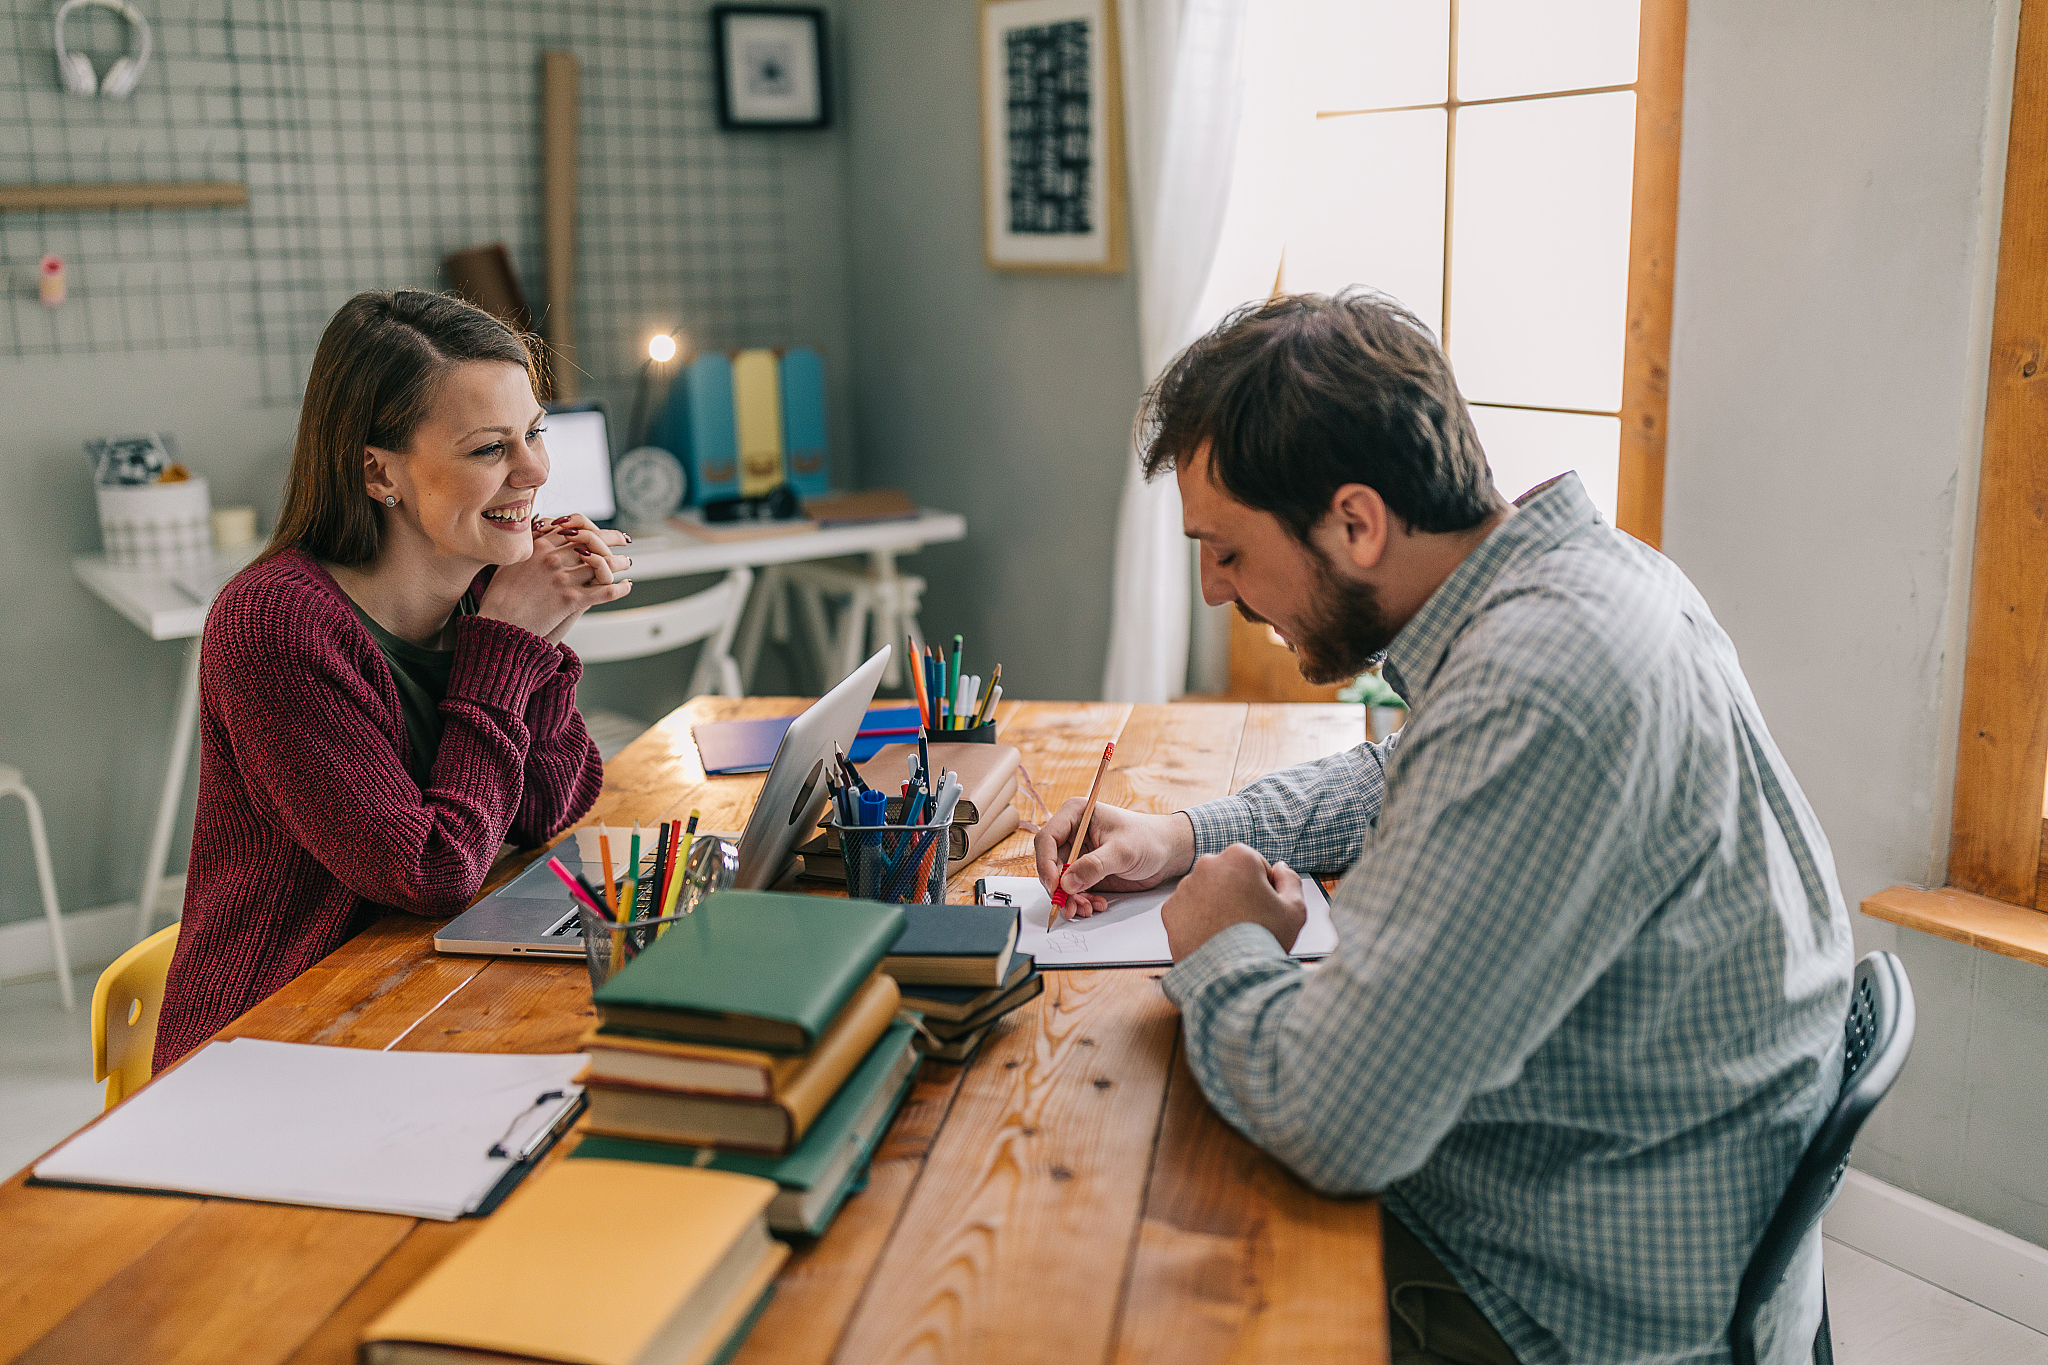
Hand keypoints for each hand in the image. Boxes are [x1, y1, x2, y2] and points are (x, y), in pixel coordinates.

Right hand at [476, 514, 631, 641]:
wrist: (498, 626)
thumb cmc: (500, 597)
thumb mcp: (509, 562)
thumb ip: (527, 547)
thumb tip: (539, 532)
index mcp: (537, 547)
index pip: (573, 528)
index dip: (591, 526)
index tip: (601, 529)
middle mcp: (552, 559)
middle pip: (591, 541)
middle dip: (612, 538)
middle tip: (624, 539)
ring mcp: (562, 579)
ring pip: (602, 564)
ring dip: (620, 563)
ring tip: (628, 563)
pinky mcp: (571, 601)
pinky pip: (605, 591)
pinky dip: (620, 588)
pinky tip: (626, 586)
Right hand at [1032, 801, 1195, 917]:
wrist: (1167, 852)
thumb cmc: (1148, 839)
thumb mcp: (1122, 851)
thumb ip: (1094, 866)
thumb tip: (1067, 883)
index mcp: (1075, 815)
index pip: (1047, 838)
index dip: (1046, 863)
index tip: (1055, 885)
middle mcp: (1072, 834)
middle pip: (1049, 864)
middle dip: (1058, 888)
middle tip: (1069, 906)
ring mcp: (1078, 854)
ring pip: (1060, 881)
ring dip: (1069, 899)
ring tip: (1086, 909)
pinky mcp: (1085, 872)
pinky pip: (1073, 891)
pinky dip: (1081, 901)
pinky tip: (1096, 905)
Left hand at [1161, 844, 1307, 961]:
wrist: (1231, 977)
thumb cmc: (1262, 942)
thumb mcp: (1294, 909)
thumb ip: (1290, 880)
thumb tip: (1282, 868)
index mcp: (1239, 857)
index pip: (1254, 865)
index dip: (1263, 888)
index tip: (1264, 906)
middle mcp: (1207, 865)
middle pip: (1228, 875)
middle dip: (1237, 892)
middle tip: (1247, 920)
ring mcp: (1185, 887)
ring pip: (1206, 891)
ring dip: (1216, 905)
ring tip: (1229, 931)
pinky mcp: (1170, 909)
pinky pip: (1187, 910)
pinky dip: (1196, 920)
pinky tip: (1211, 936)